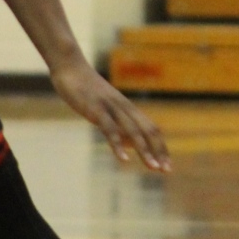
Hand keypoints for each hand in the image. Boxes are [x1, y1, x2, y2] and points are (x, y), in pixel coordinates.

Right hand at [52, 59, 170, 171]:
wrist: (70, 67)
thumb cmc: (86, 90)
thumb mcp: (106, 110)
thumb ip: (119, 125)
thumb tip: (131, 144)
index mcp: (128, 109)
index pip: (151, 129)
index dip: (160, 147)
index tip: (167, 166)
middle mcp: (125, 108)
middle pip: (148, 131)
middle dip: (158, 151)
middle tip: (167, 170)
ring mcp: (111, 108)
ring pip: (133, 131)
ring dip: (144, 150)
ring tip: (152, 167)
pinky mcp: (96, 109)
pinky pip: (110, 129)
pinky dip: (118, 145)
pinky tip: (124, 159)